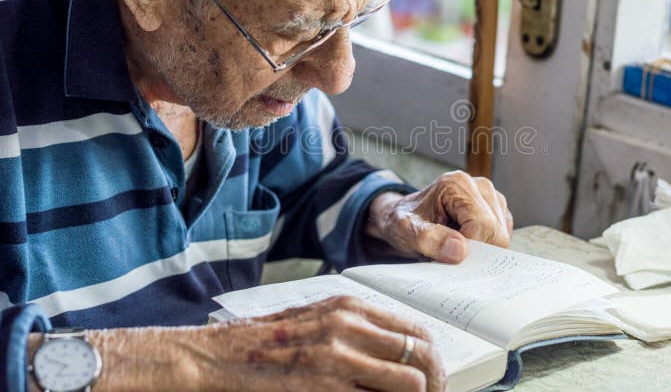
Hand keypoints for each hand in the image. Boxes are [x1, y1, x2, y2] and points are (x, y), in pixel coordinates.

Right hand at [29, 297, 445, 390]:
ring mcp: (335, 354)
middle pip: (420, 353)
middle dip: (434, 381)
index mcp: (349, 306)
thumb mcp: (316, 321)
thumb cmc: (266, 340)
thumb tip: (395, 353)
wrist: (217, 354)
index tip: (432, 378)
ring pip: (408, 381)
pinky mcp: (321, 383)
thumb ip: (355, 332)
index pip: (415, 330)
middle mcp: (347, 324)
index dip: (431, 359)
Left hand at [366, 171, 513, 262]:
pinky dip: (485, 248)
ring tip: (453, 244)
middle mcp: (480, 186)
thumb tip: (460, 251)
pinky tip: (465, 243)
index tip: (447, 255)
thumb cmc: (404, 222)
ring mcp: (491, 198)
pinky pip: (502, 238)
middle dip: (475, 251)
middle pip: (496, 232)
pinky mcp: (498, 211)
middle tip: (448, 253)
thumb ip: (429, 240)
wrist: (404, 217)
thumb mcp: (406, 231)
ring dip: (480, 250)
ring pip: (502, 237)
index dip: (469, 248)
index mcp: (457, 184)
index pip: (482, 225)